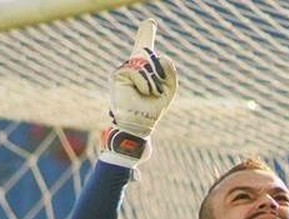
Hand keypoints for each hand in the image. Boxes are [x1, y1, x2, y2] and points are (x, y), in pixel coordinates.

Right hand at [101, 19, 178, 166]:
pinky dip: (144, 83)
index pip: (144, 48)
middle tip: (153, 92)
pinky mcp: (117, 75)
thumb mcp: (169, 90)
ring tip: (147, 94)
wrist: (139, 124)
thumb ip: (170, 72)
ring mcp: (124, 70)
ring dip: (152, 82)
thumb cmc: (152, 110)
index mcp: (144, 70)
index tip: (150, 23)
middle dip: (159, 75)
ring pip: (145, 63)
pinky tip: (141, 92)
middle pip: (151, 55)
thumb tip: (163, 57)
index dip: (146, 34)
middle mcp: (132, 67)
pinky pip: (137, 70)